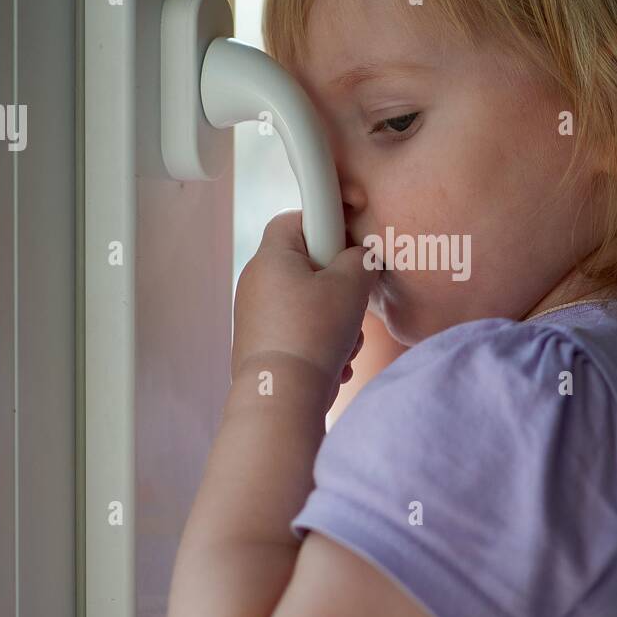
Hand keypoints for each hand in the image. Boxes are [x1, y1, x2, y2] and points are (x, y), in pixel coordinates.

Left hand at [231, 210, 371, 403]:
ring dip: (336, 322)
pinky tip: (334, 366)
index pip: (295, 219)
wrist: (282, 396)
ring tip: (346, 343)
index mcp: (271, 258)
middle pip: (307, 267)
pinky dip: (320, 345)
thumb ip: (361, 258)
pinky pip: (298, 333)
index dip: (326, 225)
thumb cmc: (313, 335)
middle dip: (339, 287)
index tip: (347, 246)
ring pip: (308, 304)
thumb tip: (361, 258)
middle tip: (353, 301)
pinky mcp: (260, 346)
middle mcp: (255, 283)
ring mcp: (255, 317)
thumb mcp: (352, 284)